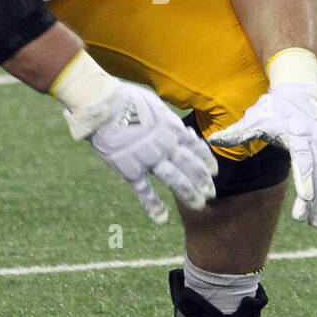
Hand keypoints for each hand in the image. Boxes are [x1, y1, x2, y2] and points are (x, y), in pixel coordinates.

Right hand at [63, 77, 217, 224]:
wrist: (102, 105)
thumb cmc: (125, 98)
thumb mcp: (154, 103)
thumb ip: (166, 119)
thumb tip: (177, 128)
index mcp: (172, 127)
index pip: (195, 147)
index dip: (206, 161)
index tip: (214, 173)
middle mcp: (165, 144)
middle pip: (190, 166)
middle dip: (203, 181)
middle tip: (211, 194)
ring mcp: (148, 158)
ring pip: (175, 179)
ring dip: (189, 193)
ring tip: (199, 205)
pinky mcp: (130, 168)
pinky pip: (144, 190)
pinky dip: (153, 205)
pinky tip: (161, 218)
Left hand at [211, 83, 316, 226]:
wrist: (301, 92)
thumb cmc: (273, 109)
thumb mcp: (255, 117)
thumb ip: (237, 132)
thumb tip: (212, 140)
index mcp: (298, 131)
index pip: (304, 158)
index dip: (306, 180)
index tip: (304, 200)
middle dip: (315, 198)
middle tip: (307, 221)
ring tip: (314, 221)